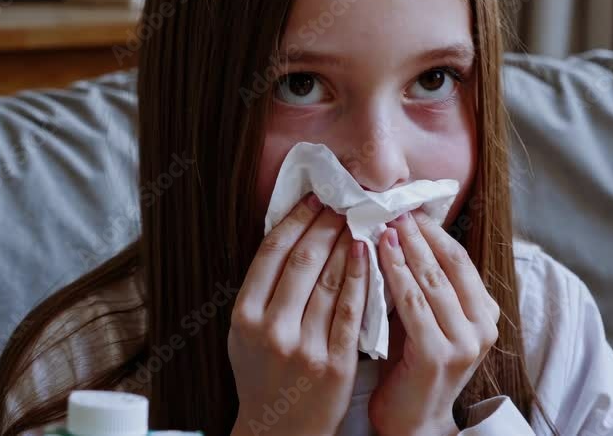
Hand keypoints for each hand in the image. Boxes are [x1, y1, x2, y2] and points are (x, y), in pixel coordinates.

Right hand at [228, 194, 367, 435]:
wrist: (280, 431)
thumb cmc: (261, 376)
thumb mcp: (244, 333)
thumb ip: (260, 291)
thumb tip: (288, 235)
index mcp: (245, 317)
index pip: (271, 254)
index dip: (295, 221)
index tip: (313, 200)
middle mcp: (272, 329)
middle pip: (303, 262)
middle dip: (324, 225)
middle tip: (341, 202)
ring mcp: (305, 347)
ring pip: (330, 281)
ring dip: (346, 244)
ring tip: (357, 221)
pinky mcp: (336, 363)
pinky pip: (351, 311)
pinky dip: (362, 279)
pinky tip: (368, 255)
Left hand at [367, 211, 499, 435]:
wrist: (412, 421)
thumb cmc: (410, 363)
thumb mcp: (423, 317)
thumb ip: (420, 282)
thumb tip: (396, 231)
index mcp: (485, 312)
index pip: (460, 258)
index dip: (433, 230)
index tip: (406, 206)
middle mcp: (483, 325)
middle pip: (449, 264)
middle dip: (419, 232)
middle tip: (392, 206)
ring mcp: (465, 342)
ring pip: (432, 280)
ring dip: (406, 248)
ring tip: (383, 223)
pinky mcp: (440, 354)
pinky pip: (413, 304)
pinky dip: (394, 274)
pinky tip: (377, 255)